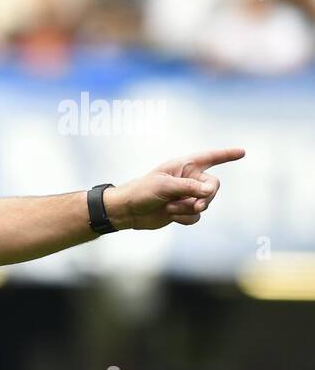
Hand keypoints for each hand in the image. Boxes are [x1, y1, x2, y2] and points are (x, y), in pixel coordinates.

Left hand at [106, 147, 244, 229]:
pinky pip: (196, 216)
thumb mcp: (164, 186)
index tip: (242, 152)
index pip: (210, 158)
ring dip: (189, 209)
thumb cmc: (142, 191)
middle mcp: (189, 179)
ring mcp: (187, 196)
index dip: (226, 154)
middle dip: (205, 197)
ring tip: (170, 208)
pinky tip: (171, 216)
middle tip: (195, 204)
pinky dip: (185, 218)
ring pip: (205, 203)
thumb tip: (211, 191)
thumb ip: (189, 187)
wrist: (128, 211)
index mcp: (184, 166)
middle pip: (214, 186)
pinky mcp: (184, 211)